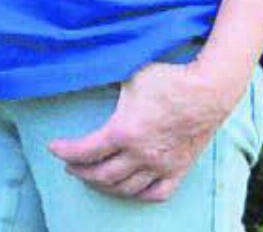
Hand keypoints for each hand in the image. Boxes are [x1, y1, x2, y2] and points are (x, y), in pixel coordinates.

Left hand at [47, 60, 242, 201]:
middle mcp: (141, 155)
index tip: (53, 147)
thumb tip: (77, 68)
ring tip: (91, 175)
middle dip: (80, 170)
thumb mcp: (127, 75)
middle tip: (69, 164)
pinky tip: (127, 188)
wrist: (209, 89)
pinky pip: (156, 193)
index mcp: (124, 132)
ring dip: (103, 184)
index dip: (65, 151)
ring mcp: (162, 166)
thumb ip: (102, 79)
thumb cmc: (166, 79)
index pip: (85, 151)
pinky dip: (137, 194)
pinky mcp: (179, 170)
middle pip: (101, 175)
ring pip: (125, 188)